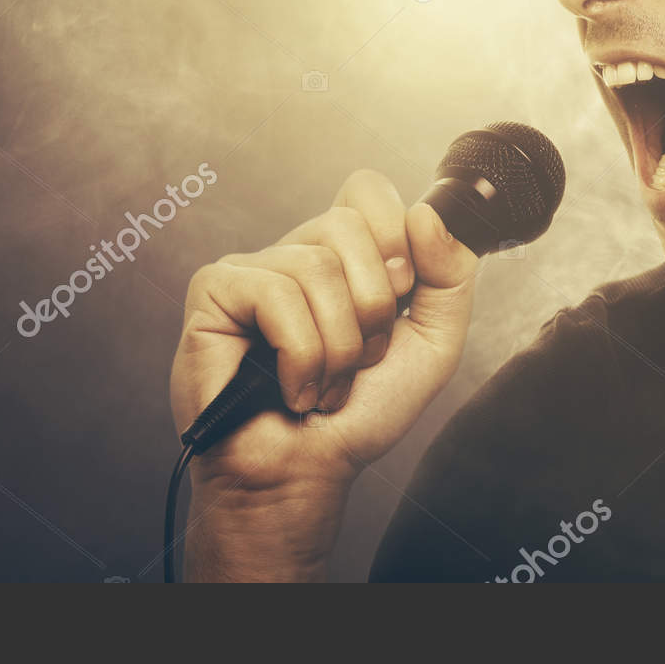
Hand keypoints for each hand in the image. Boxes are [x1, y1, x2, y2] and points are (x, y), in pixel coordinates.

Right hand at [168, 169, 479, 577]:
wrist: (306, 474)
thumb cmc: (358, 415)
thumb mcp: (431, 344)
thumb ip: (449, 276)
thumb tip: (427, 212)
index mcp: (342, 255)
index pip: (366, 189)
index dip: (394, 234)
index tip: (400, 294)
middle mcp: (294, 251)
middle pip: (349, 223)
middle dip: (373, 307)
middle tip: (360, 358)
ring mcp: (251, 267)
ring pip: (317, 267)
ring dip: (338, 346)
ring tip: (324, 384)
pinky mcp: (215, 290)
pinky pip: (276, 294)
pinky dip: (300, 355)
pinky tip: (291, 389)